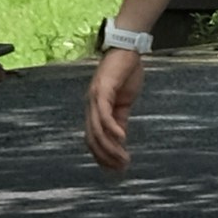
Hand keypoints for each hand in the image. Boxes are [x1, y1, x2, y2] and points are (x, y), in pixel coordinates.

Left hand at [84, 24, 153, 169]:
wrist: (127, 49)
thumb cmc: (126, 73)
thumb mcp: (124, 101)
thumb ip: (120, 118)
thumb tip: (119, 138)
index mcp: (95, 109)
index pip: (93, 139)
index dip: (102, 156)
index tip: (116, 169)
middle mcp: (90, 105)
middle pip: (92, 139)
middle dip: (106, 157)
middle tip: (121, 168)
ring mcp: (94, 97)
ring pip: (97, 130)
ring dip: (110, 147)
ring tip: (123, 158)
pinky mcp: (102, 89)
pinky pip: (104, 114)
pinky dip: (111, 128)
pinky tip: (122, 138)